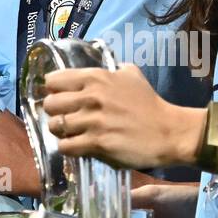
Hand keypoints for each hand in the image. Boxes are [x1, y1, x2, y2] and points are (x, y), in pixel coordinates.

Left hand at [41, 65, 205, 170]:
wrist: (167, 132)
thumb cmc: (149, 104)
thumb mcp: (131, 75)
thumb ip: (111, 70)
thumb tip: (101, 70)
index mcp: (96, 77)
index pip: (53, 80)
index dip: (53, 90)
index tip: (60, 97)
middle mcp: (91, 97)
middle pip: (50, 105)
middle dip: (55, 113)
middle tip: (65, 118)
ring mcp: (93, 121)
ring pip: (55, 127)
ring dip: (61, 132)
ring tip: (72, 134)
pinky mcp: (97, 143)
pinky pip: (66, 147)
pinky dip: (68, 148)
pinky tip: (78, 146)